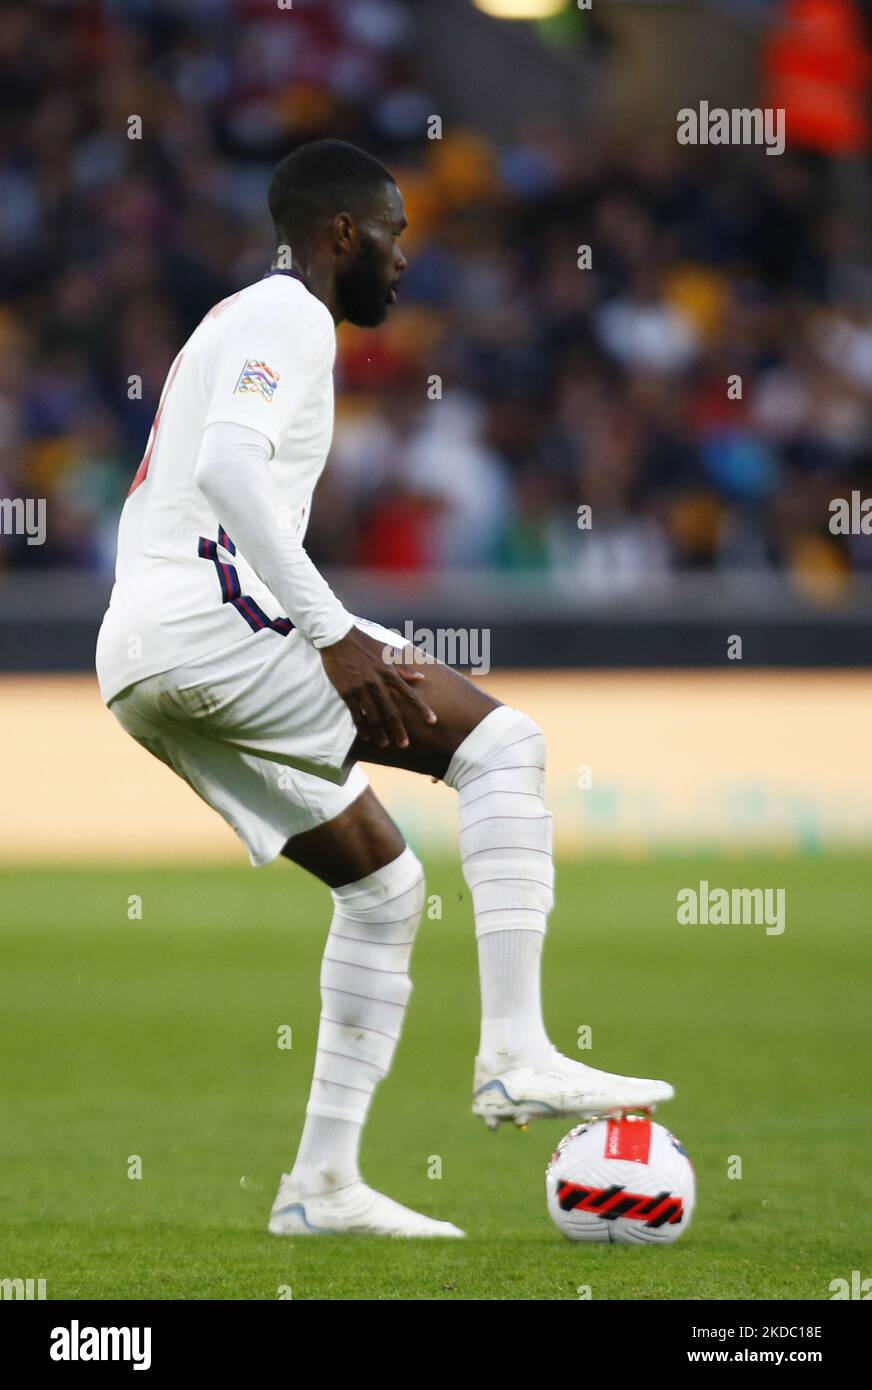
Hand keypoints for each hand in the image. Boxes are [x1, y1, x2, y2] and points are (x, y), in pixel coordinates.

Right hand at [320, 627, 436, 748]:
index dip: (422, 709)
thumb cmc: (364, 643)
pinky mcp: (347, 692)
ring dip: (380, 732)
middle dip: (399, 730)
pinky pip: (356, 713)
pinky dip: (361, 726)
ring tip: (384, 744)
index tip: (432, 721)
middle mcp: (377, 682)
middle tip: (404, 744)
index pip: (409, 695)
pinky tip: (366, 735)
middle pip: (391, 711)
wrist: (338, 637)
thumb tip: (420, 678)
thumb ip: (403, 669)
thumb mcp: (386, 653)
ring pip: (373, 716)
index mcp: (389, 672)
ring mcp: (361, 688)